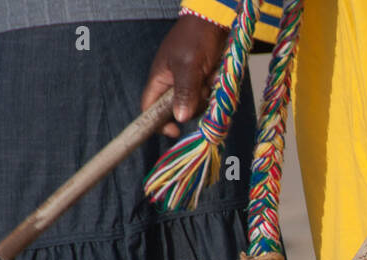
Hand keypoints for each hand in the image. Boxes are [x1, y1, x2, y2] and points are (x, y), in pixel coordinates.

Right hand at [141, 15, 230, 137]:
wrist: (214, 22)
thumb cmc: (196, 38)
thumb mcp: (188, 65)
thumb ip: (184, 92)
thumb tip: (180, 118)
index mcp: (159, 79)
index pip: (150, 108)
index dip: (158, 123)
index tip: (175, 130)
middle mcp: (171, 84)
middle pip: (178, 110)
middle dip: (192, 105)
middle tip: (202, 89)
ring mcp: (188, 84)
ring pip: (196, 105)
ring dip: (205, 96)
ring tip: (210, 77)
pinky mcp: (202, 82)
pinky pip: (208, 97)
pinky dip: (213, 91)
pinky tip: (216, 77)